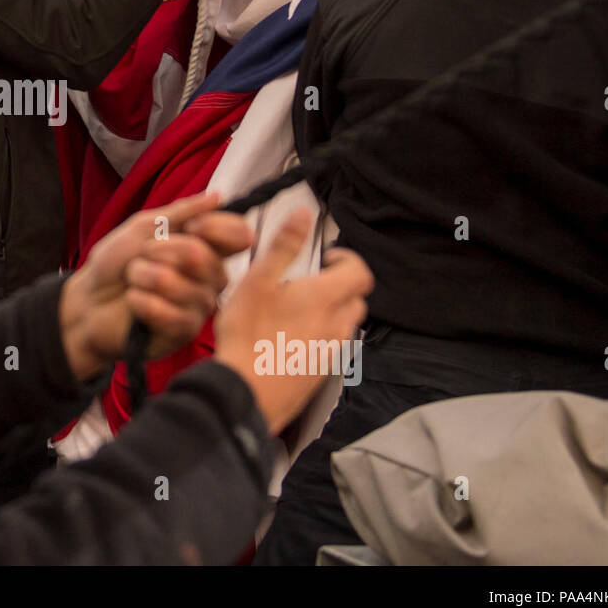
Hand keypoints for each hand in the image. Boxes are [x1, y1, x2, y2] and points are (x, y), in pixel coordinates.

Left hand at [58, 191, 253, 380]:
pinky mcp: (185, 332)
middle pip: (204, 258)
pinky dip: (141, 303)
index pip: (238, 236)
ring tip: (132, 281)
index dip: (218, 228)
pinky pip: (170, 314)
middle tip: (142, 255)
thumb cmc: (116, 263)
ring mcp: (199, 306)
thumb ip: (179, 214)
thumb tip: (216, 197)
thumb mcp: (143, 228)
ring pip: (181, 285)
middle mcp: (210, 278)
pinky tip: (133, 304)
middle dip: (161, 251)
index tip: (192, 227)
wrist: (88, 300)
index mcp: (206, 247)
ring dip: (143, 277)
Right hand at [213, 209, 372, 433]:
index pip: (361, 272)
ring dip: (330, 312)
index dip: (347, 260)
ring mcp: (330, 353)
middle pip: (356, 298)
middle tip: (309, 283)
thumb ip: (284, 246)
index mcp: (326, 297)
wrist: (246, 393)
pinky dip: (319, 336)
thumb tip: (304, 214)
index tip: (324, 259)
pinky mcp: (320, 374)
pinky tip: (288, 339)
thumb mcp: (258, 280)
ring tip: (296, 311)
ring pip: (344, 324)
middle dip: (339, 286)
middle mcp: (337, 325)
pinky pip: (331, 347)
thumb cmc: (248, 336)